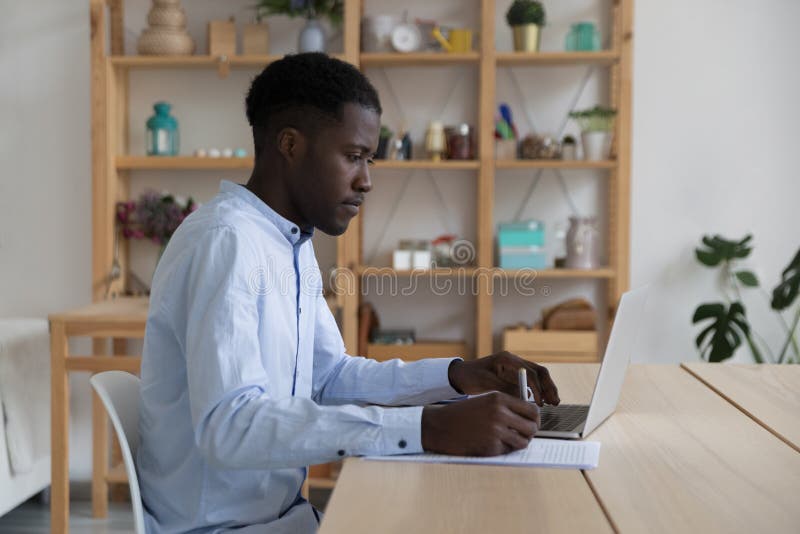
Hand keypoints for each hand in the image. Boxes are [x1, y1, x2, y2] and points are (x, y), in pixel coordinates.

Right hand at [421, 392, 539, 455]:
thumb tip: (531, 419)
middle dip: (530, 433)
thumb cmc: (463, 414)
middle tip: (524, 435)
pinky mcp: (490, 447)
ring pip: (523, 442)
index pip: (532, 410)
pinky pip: (507, 451)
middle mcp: (500, 413)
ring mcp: (495, 431)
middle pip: (532, 427)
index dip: (535, 419)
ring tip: (506, 440)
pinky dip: (502, 450)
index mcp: (499, 399)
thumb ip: (507, 407)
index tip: (532, 423)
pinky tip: (488, 444)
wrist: (439, 425)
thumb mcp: (485, 401)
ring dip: (518, 443)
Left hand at [448, 351, 559, 406]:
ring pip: (538, 375)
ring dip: (547, 388)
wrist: (460, 374)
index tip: (540, 403)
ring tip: (553, 403)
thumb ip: (505, 389)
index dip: (537, 388)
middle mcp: (514, 360)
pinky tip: (542, 401)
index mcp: (507, 359)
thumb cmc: (471, 376)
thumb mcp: (486, 383)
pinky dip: (539, 390)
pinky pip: (532, 381)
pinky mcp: (515, 375)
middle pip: (539, 371)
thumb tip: (524, 398)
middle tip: (555, 402)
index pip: (529, 372)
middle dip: (549, 386)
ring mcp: (516, 367)